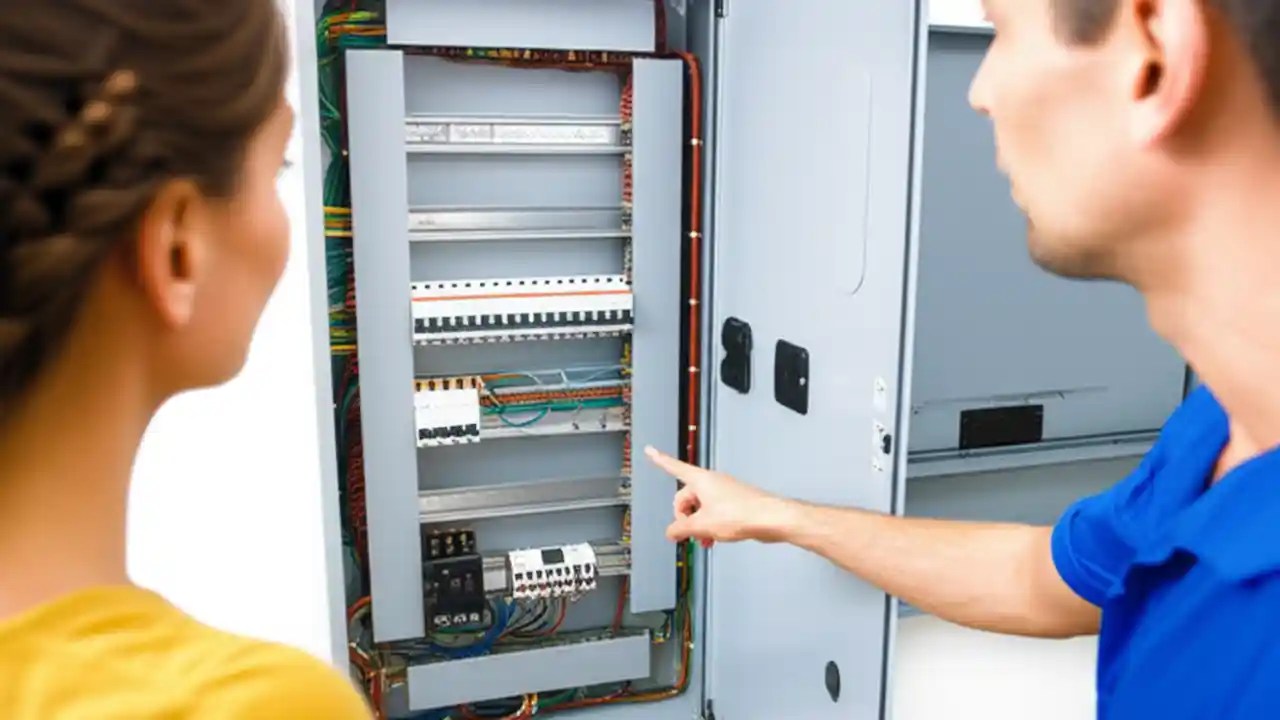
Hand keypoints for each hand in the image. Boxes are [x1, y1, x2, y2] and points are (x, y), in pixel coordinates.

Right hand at [643, 445, 790, 546]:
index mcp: (701, 480)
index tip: (649, 450)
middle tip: (689, 534)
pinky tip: (714, 540)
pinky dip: (710, 525)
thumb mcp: (702, 525)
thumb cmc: (740, 514)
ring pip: (701, 507)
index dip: (659, 460)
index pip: (674, 467)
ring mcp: (724, 491)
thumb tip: (670, 532)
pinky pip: (714, 512)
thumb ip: (681, 529)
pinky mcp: (734, 502)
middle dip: (684, 517)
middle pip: (685, 497)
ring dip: (698, 524)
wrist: (771, 518)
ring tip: (704, 541)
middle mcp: (712, 482)